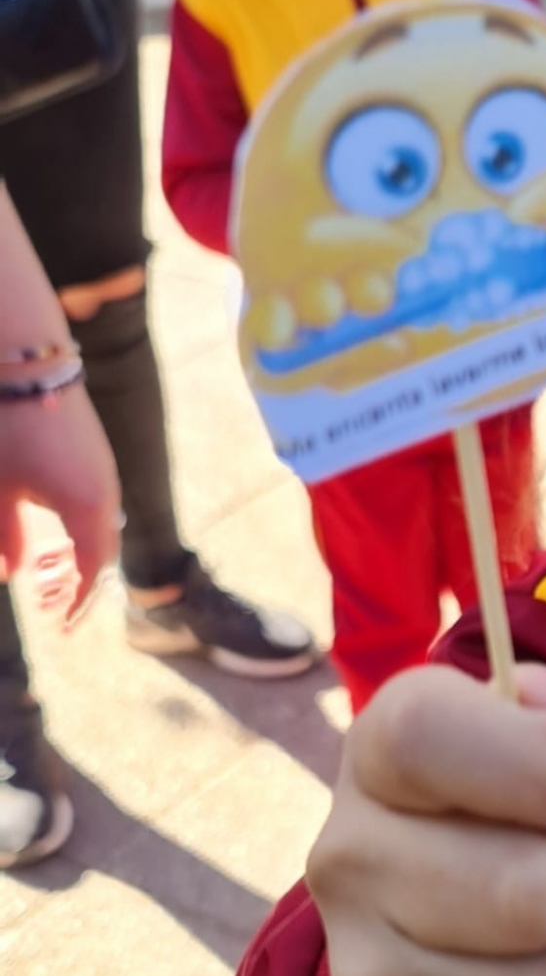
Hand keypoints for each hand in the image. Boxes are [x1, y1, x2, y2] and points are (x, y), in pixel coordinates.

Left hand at [0, 383, 120, 622]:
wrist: (21, 349)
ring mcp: (100, 464)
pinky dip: (74, 522)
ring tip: (45, 565)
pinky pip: (91, 497)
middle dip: (79, 579)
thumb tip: (7, 573)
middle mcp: (105, 488)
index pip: (92, 569)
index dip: (76, 601)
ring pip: (97, 522)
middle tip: (52, 602)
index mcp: (88, 507)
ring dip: (76, 549)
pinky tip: (45, 521)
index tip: (59, 625)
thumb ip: (1, 536)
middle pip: (101, 548)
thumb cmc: (3, 424)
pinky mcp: (88, 446)